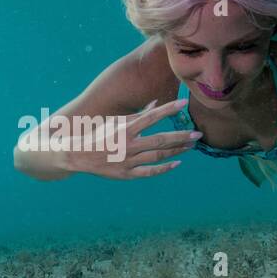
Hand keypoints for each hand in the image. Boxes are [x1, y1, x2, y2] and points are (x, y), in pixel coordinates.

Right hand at [60, 98, 200, 179]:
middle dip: (181, 137)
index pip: (151, 116)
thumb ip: (137, 115)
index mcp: (125, 129)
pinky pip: (149, 172)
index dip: (168, 109)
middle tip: (198, 134)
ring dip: (176, 151)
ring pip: (158, 156)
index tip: (183, 103)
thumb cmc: (99, 135)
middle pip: (160, 140)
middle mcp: (128, 145)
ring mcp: (128, 161)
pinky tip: (177, 163)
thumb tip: (156, 104)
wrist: (78, 156)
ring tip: (190, 146)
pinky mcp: (127, 174)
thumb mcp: (116, 121)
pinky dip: (163, 168)